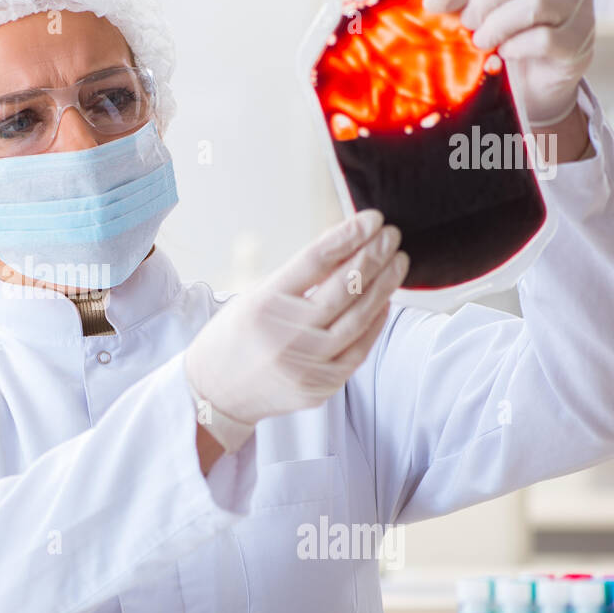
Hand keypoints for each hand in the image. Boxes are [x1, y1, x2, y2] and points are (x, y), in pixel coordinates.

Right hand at [186, 210, 407, 453]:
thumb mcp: (254, 297)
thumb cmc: (236, 337)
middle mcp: (284, 336)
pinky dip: (375, 323)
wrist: (216, 393)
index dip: (348, 237)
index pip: (315, 261)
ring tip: (397, 262)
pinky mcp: (319, 387)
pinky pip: (358, 350)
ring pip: (357, 319)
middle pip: (342, 289)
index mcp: (263, 305)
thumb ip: (298, 278)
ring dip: (383, 286)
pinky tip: (384, 300)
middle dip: (372, 257)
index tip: (372, 219)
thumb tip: (346, 246)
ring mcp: (304, 365)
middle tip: (391, 236)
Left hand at [424, 0, 595, 126]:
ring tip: (483, 43)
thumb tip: (431, 1)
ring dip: (499, 25)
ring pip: (535, 4)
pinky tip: (506, 54)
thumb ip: (466, 2)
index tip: (431, 5)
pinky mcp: (579, 42)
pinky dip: (518, 46)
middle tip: (467, 25)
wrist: (538, 86)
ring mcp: (578, 10)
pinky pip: (546, 39)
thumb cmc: (512, 42)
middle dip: (486, 0)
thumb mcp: (489, 16)